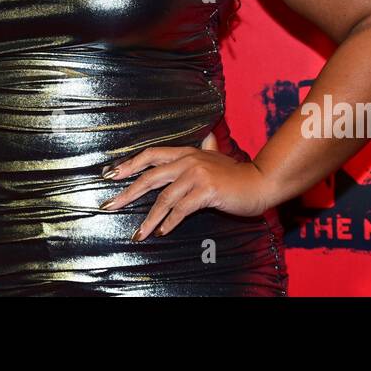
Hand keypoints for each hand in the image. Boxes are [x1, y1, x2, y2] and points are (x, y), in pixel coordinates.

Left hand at [99, 133, 274, 238]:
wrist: (261, 182)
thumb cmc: (238, 175)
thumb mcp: (219, 157)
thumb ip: (209, 148)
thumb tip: (208, 137)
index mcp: (187, 152)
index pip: (151, 155)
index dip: (129, 164)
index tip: (110, 175)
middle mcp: (189, 160)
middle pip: (150, 176)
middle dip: (127, 193)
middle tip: (110, 205)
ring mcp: (197, 174)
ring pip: (164, 198)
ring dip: (148, 219)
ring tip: (138, 234)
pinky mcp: (207, 191)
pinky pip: (181, 209)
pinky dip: (169, 222)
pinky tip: (161, 232)